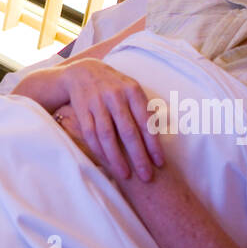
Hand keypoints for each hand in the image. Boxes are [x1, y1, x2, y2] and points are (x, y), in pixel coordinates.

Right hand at [59, 59, 163, 182]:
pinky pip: (91, 133)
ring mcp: (97, 102)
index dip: (153, 144)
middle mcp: (115, 95)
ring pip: (108, 135)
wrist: (83, 71)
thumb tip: (164, 129)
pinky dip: (99, 150)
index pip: (146, 122)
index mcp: (132, 90)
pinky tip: (106, 162)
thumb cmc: (115, 85)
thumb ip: (145, 108)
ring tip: (126, 175)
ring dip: (117, 157)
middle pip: (128, 131)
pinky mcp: (82, 109)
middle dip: (138, 156)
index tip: (159, 163)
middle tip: (146, 176)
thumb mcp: (132, 89)